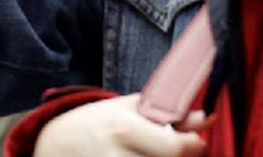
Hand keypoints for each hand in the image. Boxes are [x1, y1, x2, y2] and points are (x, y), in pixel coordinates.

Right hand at [35, 94, 208, 156]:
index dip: (195, 146)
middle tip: (173, 149)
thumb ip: (168, 113)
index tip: (196, 141)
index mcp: (123, 129)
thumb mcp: (126, 109)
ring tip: (150, 152)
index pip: (178, 148)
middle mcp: (117, 156)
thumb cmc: (95, 124)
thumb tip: (208, 117)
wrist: (55, 145)